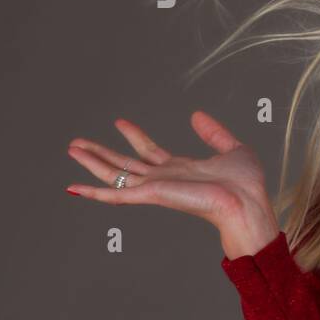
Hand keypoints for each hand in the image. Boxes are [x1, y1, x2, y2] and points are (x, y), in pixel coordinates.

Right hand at [65, 111, 280, 258]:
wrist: (247, 203)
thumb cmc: (246, 186)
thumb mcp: (232, 149)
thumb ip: (214, 133)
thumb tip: (196, 115)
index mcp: (181, 170)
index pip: (150, 151)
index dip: (135, 136)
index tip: (120, 122)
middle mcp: (164, 179)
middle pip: (125, 163)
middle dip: (102, 152)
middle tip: (77, 141)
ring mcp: (156, 187)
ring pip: (115, 174)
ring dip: (92, 162)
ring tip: (72, 149)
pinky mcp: (152, 194)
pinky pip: (117, 194)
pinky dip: (94, 192)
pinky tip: (74, 188)